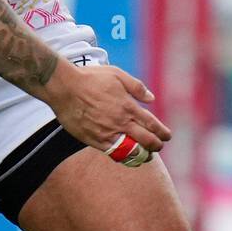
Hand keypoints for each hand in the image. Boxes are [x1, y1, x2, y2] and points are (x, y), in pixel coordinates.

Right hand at [43, 62, 171, 154]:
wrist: (64, 88)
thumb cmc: (90, 78)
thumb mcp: (117, 74)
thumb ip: (136, 87)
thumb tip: (151, 98)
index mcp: (128, 107)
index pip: (152, 124)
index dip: (163, 132)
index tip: (167, 136)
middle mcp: (120, 122)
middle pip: (146, 140)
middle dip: (156, 145)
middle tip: (159, 146)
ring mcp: (107, 133)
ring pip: (131, 151)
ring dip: (141, 155)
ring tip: (145, 156)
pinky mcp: (93, 140)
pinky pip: (112, 153)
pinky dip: (122, 156)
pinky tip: (125, 155)